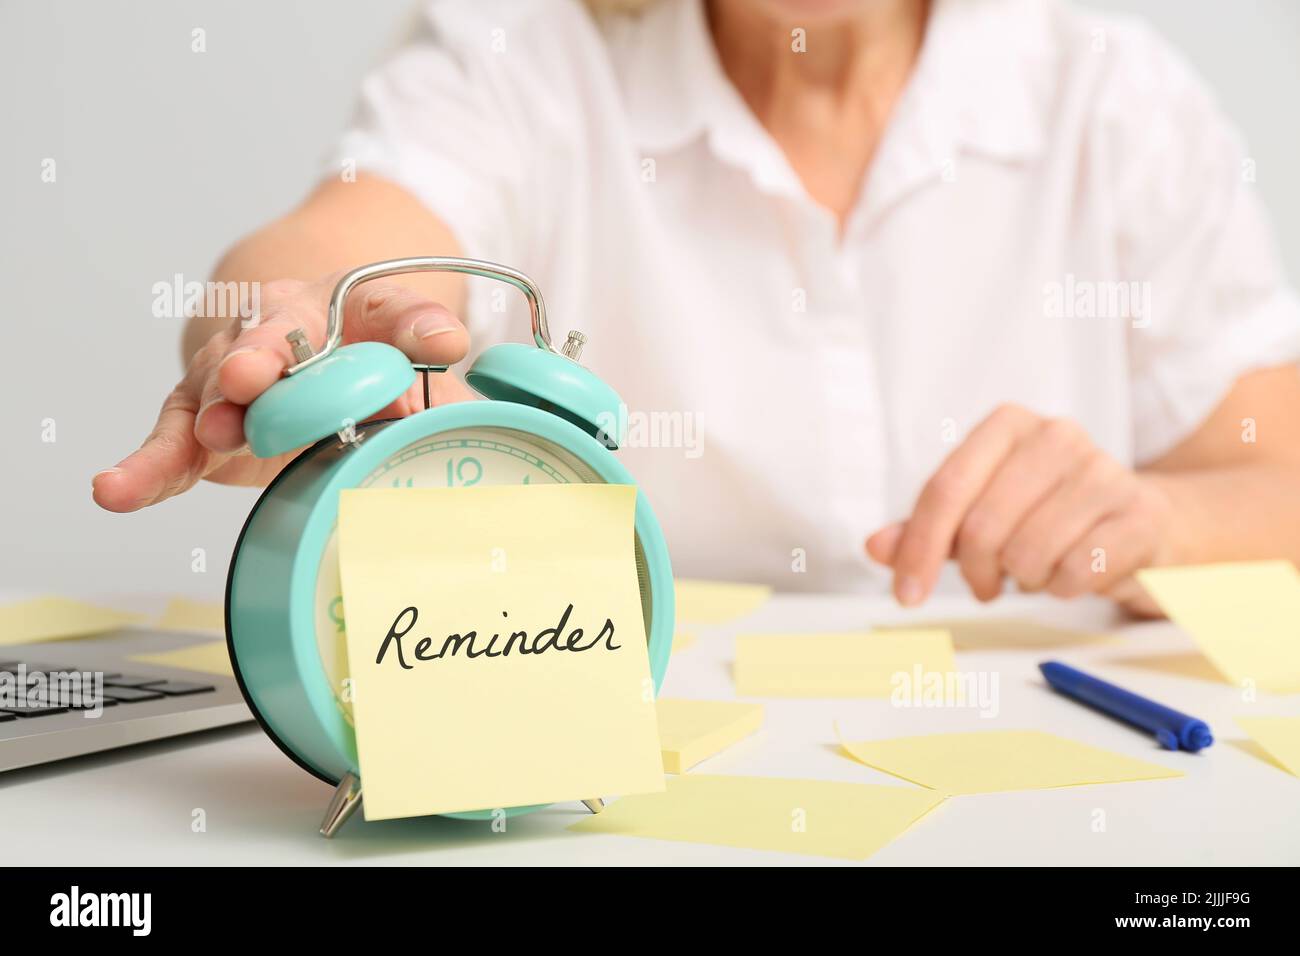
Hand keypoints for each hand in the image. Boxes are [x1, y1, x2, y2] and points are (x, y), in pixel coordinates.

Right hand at [92, 273, 472, 512]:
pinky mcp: (201, 413)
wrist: (300, 344)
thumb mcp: (414, 374)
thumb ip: (436, 392)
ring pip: (220, 382)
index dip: (417, 327)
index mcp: (359, 306)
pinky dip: (147, 467)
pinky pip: (175, 440)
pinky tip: (117, 488)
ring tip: (220, 432)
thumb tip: (437, 417)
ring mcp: (236, 364)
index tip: (442, 343)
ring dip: (219, 409)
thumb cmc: (369, 360)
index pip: (395, 309)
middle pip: (281, 335)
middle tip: (256, 377)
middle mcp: (288, 323)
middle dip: (267, 356)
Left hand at [866, 404, 1173, 612]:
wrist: (1146, 521)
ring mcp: (1105, 472)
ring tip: (1036, 569)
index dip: (918, 548)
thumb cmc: (1050, 514)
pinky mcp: (1141, 516)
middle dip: (975, 572)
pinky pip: (1075, 572)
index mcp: (1009, 425)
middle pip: (981, 527)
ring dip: (1023, 580)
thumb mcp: (982, 514)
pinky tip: (1072, 573)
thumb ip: (927, 530)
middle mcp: (1057, 436)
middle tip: (987, 584)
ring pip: (1027, 553)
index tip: (907, 594)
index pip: (945, 489)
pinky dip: (1063, 588)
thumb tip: (876, 547)